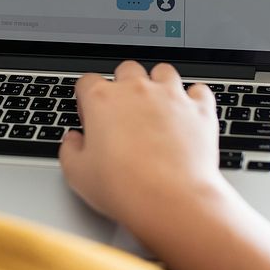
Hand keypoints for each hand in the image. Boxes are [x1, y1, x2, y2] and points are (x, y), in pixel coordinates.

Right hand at [59, 61, 226, 238]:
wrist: (172, 200)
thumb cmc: (124, 188)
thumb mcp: (78, 175)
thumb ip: (70, 150)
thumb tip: (73, 141)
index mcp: (103, 100)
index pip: (88, 82)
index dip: (87, 99)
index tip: (91, 116)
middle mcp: (137, 90)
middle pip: (127, 70)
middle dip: (123, 84)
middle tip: (124, 112)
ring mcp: (171, 96)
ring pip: (163, 71)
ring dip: (158, 84)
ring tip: (157, 107)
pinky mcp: (199, 109)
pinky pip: (199, 90)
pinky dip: (193, 99)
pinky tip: (188, 113)